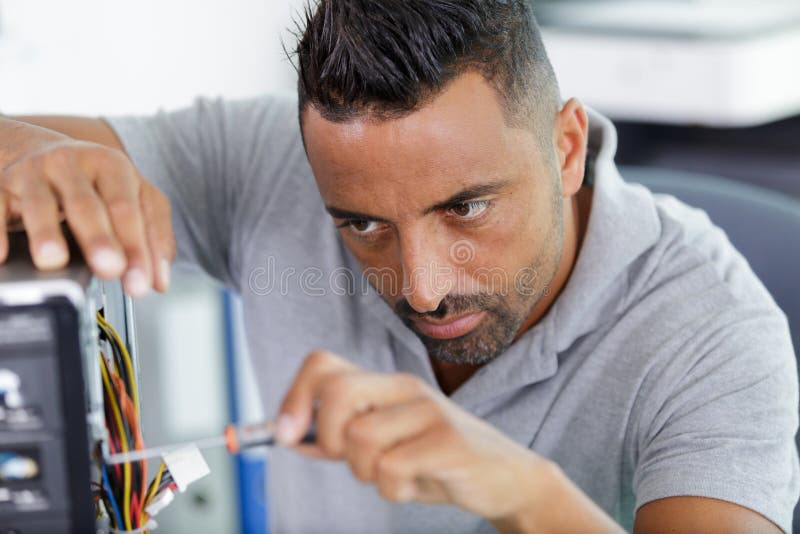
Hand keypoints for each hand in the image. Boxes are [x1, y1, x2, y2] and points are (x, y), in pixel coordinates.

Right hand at [0, 130, 174, 295]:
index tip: (140, 282)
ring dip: (46, 233)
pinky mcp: (0, 184)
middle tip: (110, 268)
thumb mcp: (134, 196)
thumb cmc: (95, 182)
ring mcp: (33, 173)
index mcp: (110, 165)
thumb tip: (159, 280)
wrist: (39, 150)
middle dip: (99, 239)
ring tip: (53, 261)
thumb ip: (153, 235)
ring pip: (40, 204)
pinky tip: (2, 255)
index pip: (127, 209)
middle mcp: (71, 163)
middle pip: (87, 205)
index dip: (137, 247)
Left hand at [276, 350, 550, 526]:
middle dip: (328, 437)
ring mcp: (429, 411)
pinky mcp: (449, 441)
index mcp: (385, 384)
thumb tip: (287, 436)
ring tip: (393, 476)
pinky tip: (414, 485)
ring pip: (360, 438)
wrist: (505, 478)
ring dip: (365, 473)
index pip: (322, 364)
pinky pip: (391, 468)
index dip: (294, 396)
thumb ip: (338, 440)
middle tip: (350, 460)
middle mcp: (404, 387)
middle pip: (337, 391)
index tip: (286, 435)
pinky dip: (393, 489)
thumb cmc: (436, 461)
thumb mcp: (382, 448)